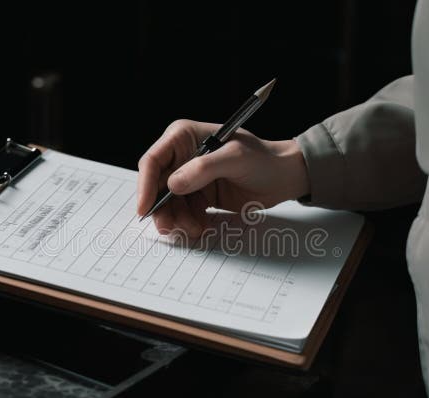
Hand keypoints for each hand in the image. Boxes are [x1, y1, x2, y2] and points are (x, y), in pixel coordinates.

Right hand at [137, 119, 309, 236]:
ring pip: (169, 204)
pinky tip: (203, 226)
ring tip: (195, 229)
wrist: (283, 177)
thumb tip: (172, 184)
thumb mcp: (234, 158)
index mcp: (184, 137)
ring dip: (178, 220)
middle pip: (156, 187)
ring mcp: (190, 178)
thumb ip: (203, 168)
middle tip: (171, 227)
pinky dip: (189, 223)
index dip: (145, 185)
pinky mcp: (198, 196)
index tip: (145, 208)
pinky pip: (184, 213)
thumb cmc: (263, 159)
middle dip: (162, 209)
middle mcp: (182, 157)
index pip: (154, 161)